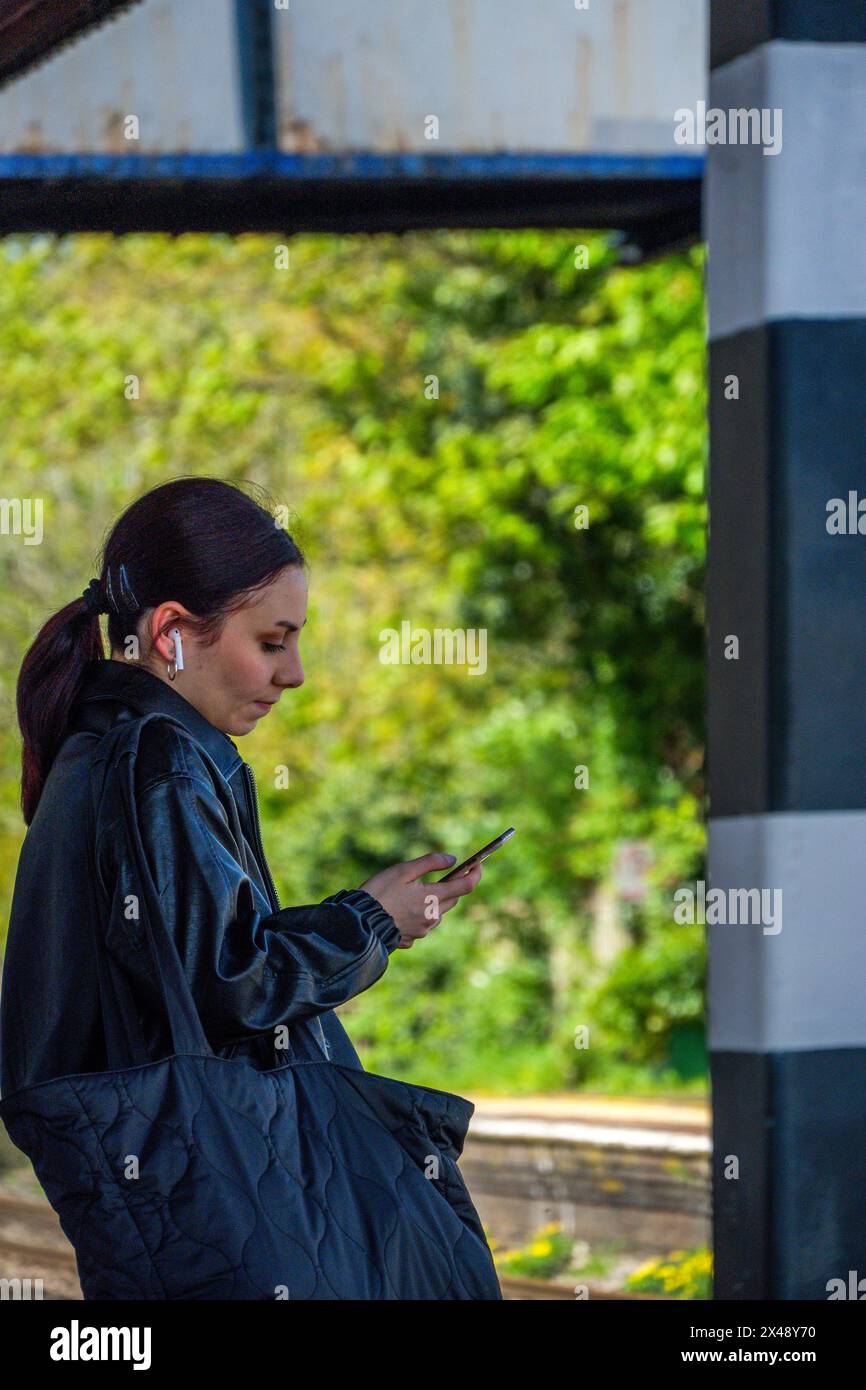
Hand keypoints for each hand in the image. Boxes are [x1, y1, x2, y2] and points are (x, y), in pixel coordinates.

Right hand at [359, 852, 482, 948]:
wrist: (359, 923)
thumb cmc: (379, 892)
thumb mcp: (403, 870)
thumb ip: (430, 863)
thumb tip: (452, 860)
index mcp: (433, 898)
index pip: (466, 885)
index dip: (475, 872)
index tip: (477, 863)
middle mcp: (432, 917)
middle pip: (452, 899)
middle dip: (451, 887)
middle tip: (440, 875)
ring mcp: (423, 930)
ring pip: (437, 913)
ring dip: (433, 902)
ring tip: (411, 893)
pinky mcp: (411, 939)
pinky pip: (422, 925)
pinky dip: (418, 915)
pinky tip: (401, 910)